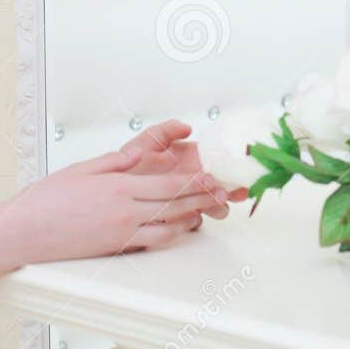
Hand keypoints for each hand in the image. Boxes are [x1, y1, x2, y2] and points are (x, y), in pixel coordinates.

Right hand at [9, 123, 229, 261]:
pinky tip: (177, 231)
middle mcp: (124, 211)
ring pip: (167, 228)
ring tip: (206, 213)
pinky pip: (149, 243)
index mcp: (118, 187)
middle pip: (174, 205)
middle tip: (222, 195)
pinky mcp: (113, 251)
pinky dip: (168, 236)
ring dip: (189, 219)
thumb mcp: (82, 169)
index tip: (212, 178)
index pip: (168, 184)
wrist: (22, 233)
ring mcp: (120, 234)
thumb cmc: (45, 200)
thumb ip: (114, 162)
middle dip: (201, 199)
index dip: (194, 182)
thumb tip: (138, 154)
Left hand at [117, 119, 248, 206]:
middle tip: (238, 192)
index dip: (227, 164)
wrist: (111, 192)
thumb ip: (166, 131)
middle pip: (218, 184)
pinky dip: (197, 219)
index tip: (236, 167)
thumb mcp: (146, 142)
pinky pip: (193, 220)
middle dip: (231, 188)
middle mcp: (191, 179)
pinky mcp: (177, 216)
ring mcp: (185, 198)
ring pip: (210, 203)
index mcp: (189, 158)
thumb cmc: (129, 164)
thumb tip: (188, 127)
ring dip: (217, 205)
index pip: (215, 160)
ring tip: (219, 206)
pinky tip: (196, 217)